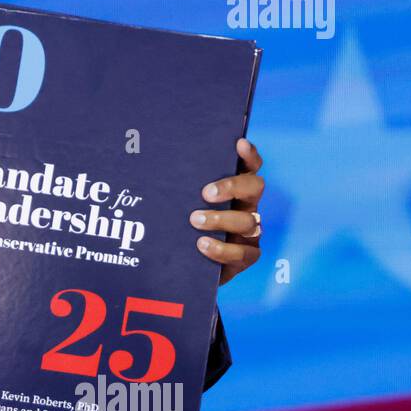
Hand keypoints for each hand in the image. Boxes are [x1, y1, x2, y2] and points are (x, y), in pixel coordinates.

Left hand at [189, 137, 264, 286]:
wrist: (181, 265)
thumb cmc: (179, 225)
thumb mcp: (179, 203)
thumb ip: (178, 187)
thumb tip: (155, 163)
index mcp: (234, 190)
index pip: (249, 167)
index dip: (249, 155)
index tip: (239, 144)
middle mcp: (246, 207)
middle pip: (255, 188)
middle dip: (232, 187)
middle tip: (205, 193)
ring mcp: (249, 232)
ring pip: (248, 221)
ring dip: (220, 219)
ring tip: (195, 220)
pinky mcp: (246, 256)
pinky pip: (243, 253)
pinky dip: (222, 249)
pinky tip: (202, 245)